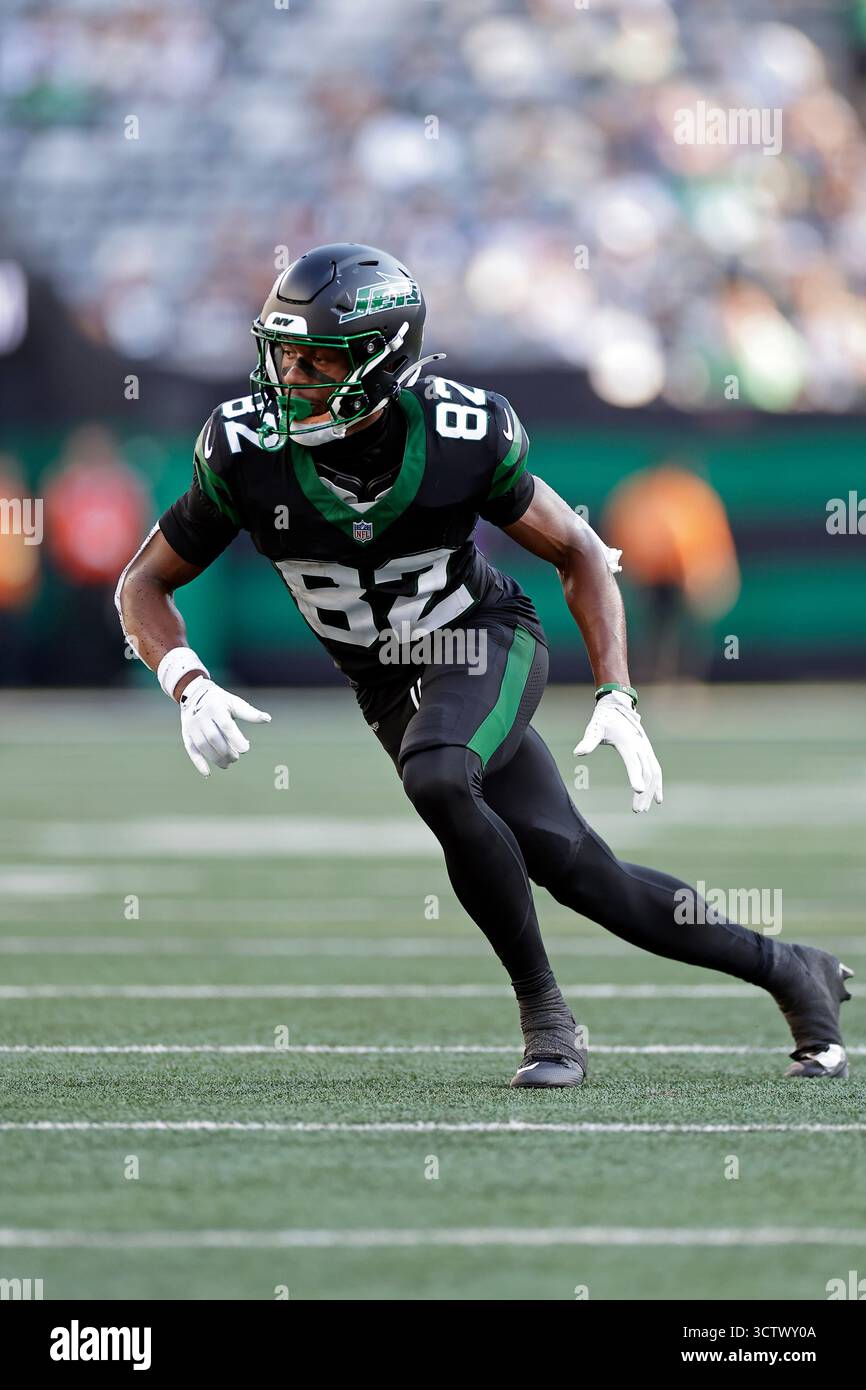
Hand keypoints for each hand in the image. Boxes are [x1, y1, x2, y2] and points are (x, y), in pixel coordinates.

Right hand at [179, 675, 270, 776]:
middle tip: (236, 758)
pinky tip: (208, 773)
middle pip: (213, 738)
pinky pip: (191, 750)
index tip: (246, 749)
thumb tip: (268, 719)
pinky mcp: (186, 734)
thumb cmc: (220, 701)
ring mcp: (192, 726)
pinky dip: (198, 763)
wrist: (193, 693)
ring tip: (228, 764)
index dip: (236, 738)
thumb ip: (249, 713)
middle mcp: (201, 717)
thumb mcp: (234, 703)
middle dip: (226, 751)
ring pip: (203, 746)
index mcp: (215, 708)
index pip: (226, 725)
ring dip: (216, 758)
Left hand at [574, 690, 662, 813]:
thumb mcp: (594, 728)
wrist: (618, 706)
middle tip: (636, 810)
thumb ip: (588, 741)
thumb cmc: (604, 719)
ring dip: (651, 791)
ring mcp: (647, 749)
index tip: (638, 790)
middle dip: (643, 792)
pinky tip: (657, 799)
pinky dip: (658, 784)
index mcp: (628, 742)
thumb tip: (578, 752)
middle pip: (646, 772)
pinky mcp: (648, 752)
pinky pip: (656, 770)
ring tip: (643, 808)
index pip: (634, 762)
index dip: (636, 776)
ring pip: (653, 773)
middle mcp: (641, 746)